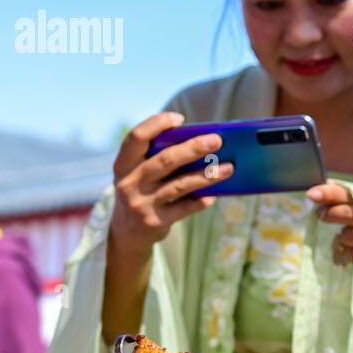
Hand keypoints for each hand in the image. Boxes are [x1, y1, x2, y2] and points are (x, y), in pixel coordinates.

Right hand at [109, 112, 234, 258]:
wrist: (126, 234)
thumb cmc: (142, 191)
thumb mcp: (138, 173)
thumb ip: (158, 157)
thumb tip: (201, 142)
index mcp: (124, 164)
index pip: (136, 137)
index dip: (156, 124)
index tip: (180, 119)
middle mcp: (129, 182)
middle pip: (165, 160)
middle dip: (193, 148)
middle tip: (217, 141)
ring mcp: (141, 203)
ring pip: (180, 185)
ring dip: (207, 175)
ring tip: (228, 168)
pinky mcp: (154, 222)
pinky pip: (184, 208)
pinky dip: (201, 201)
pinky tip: (214, 195)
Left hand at [307, 181, 352, 266]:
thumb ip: (351, 196)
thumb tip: (325, 183)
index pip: (351, 194)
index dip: (330, 193)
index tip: (311, 194)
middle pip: (349, 213)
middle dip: (331, 213)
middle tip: (320, 215)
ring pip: (348, 236)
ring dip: (342, 235)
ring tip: (346, 234)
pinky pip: (351, 254)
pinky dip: (347, 251)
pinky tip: (352, 248)